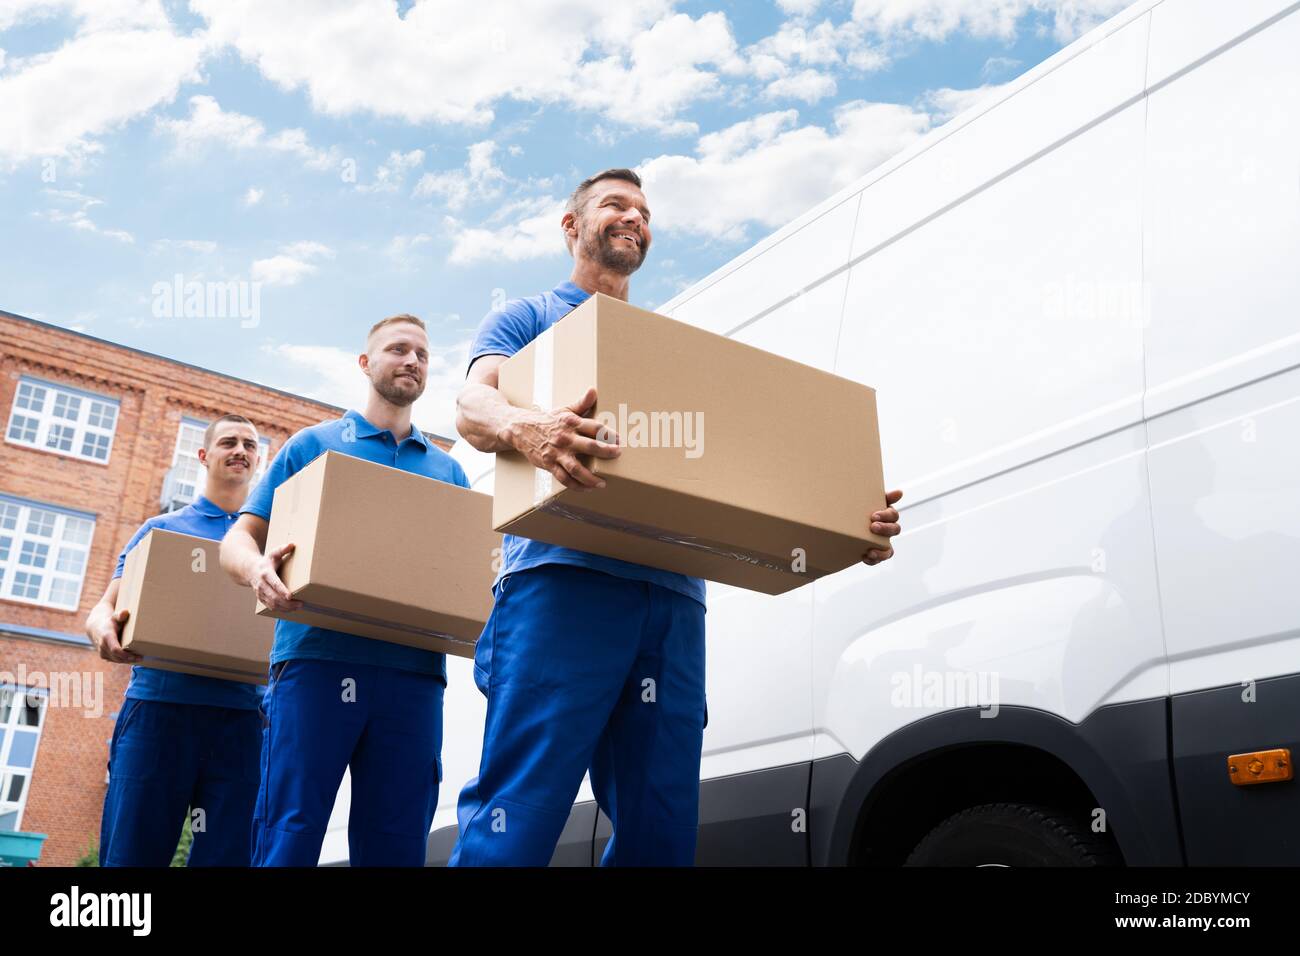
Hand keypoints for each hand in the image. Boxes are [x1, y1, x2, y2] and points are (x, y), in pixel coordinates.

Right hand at [89, 607, 141, 663]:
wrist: (96, 627)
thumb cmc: (110, 621)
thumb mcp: (115, 616)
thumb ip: (120, 615)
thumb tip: (125, 612)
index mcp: (107, 637)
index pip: (115, 650)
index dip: (125, 655)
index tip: (136, 656)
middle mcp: (103, 646)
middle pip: (117, 657)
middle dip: (129, 659)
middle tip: (141, 658)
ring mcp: (102, 652)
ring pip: (116, 660)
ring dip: (127, 660)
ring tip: (139, 658)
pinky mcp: (104, 656)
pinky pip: (114, 660)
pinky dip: (123, 660)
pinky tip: (132, 658)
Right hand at [249, 542, 303, 611]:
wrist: (249, 570)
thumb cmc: (266, 561)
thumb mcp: (273, 554)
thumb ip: (282, 550)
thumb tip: (291, 544)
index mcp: (266, 573)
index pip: (274, 583)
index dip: (282, 590)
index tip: (290, 596)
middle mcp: (261, 585)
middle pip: (274, 597)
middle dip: (287, 603)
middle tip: (300, 603)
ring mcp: (260, 593)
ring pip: (272, 604)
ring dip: (285, 608)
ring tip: (298, 607)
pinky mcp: (261, 598)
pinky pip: (270, 607)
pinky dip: (281, 610)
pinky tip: (291, 609)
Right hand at [505, 386, 621, 490]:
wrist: (522, 429)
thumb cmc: (548, 420)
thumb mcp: (564, 410)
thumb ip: (582, 404)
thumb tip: (593, 390)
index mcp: (571, 423)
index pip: (594, 427)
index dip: (608, 433)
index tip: (619, 439)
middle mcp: (565, 438)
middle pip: (590, 446)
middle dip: (606, 452)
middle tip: (617, 455)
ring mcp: (557, 453)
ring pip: (576, 468)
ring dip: (591, 477)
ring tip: (603, 483)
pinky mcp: (549, 464)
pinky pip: (564, 479)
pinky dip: (576, 486)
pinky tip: (587, 488)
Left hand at [862, 489, 902, 565]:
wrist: (847, 524)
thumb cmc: (861, 509)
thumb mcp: (869, 501)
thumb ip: (883, 497)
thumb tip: (900, 492)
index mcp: (887, 516)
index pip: (893, 515)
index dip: (886, 516)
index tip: (873, 516)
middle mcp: (888, 529)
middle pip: (895, 530)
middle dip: (885, 529)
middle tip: (873, 527)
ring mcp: (883, 542)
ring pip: (890, 549)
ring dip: (882, 551)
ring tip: (871, 551)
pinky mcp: (876, 553)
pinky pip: (880, 559)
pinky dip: (873, 560)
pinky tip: (865, 557)